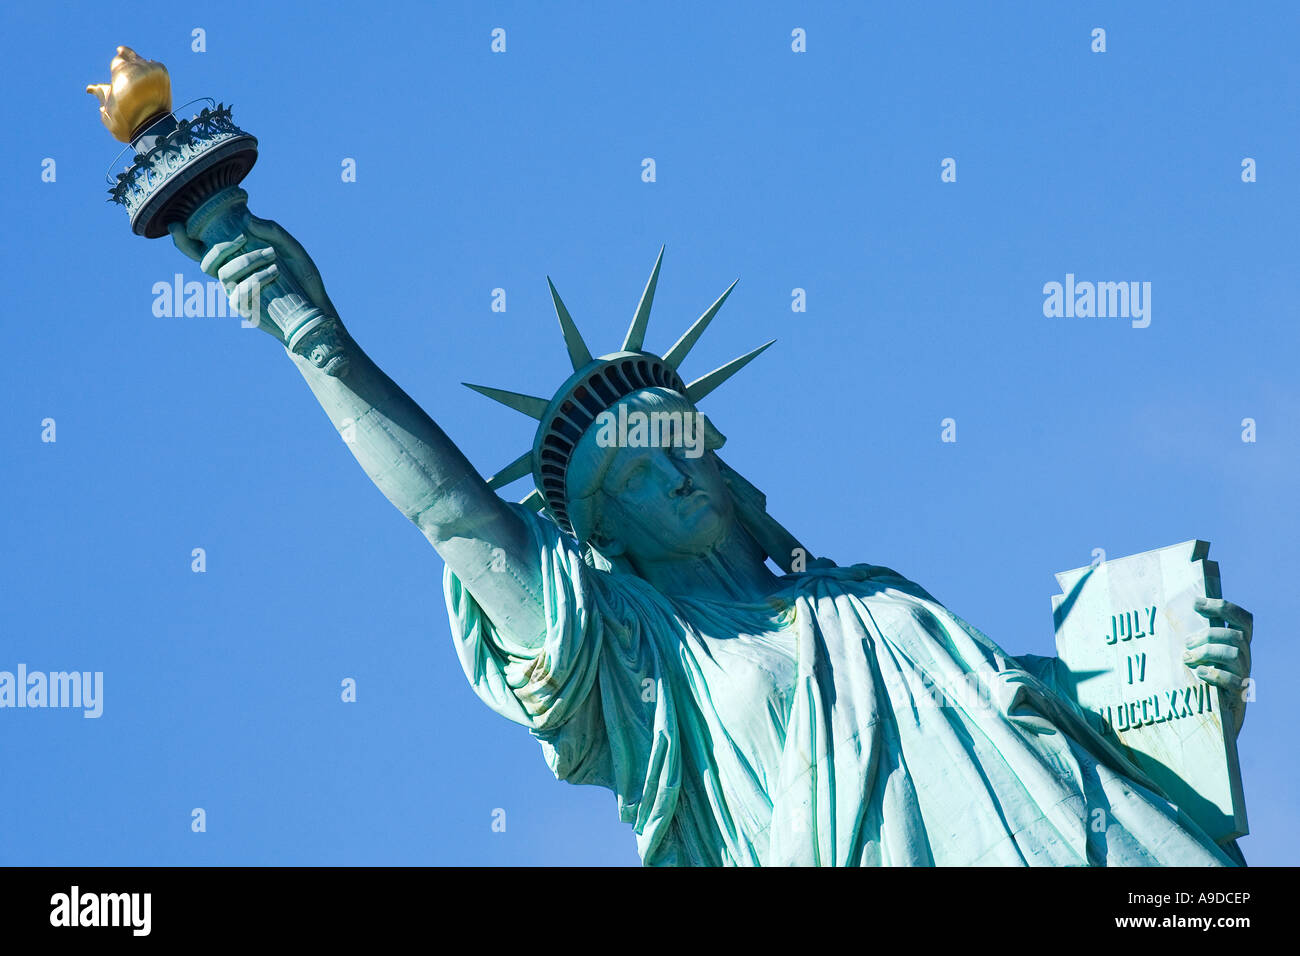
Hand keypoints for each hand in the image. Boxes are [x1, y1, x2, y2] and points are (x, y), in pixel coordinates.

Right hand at [169, 212, 339, 344]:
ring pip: (224, 274)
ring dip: (246, 260)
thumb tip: (247, 218)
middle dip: (220, 248)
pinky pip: (240, 292)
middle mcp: (231, 277)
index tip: (175, 224)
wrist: (317, 308)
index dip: (183, 241)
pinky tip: (274, 273)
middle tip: (242, 239)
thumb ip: (272, 231)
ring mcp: (237, 294)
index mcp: (236, 260)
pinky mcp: (246, 310)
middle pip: (206, 262)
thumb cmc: (302, 277)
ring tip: (272, 257)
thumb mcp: (292, 249)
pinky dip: (257, 278)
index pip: (202, 251)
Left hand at [1187, 596, 1251, 735]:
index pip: (1242, 619)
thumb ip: (1191, 640)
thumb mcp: (1196, 657)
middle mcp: (1243, 658)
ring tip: (1187, 659)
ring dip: (1208, 653)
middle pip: (1236, 635)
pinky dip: (1214, 674)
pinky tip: (1199, 675)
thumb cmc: (1197, 682)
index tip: (1196, 603)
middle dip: (1209, 635)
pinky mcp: (1237, 697)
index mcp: (1236, 645)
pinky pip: (1233, 681)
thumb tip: (1160, 615)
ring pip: (1234, 654)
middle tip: (1187, 644)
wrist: (1211, 722)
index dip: (1223, 607)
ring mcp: (1242, 677)